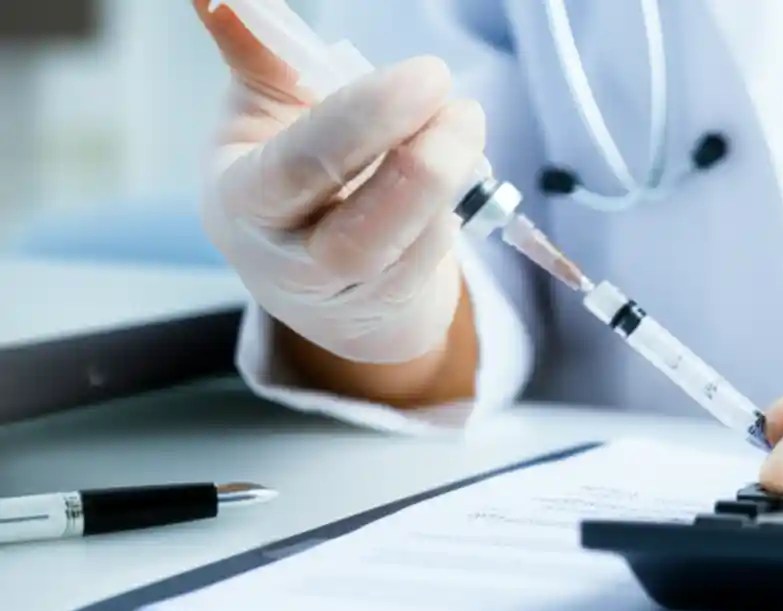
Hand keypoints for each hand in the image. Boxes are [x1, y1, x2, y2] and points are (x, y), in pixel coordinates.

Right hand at [194, 2, 484, 363]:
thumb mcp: (265, 119)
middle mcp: (286, 259)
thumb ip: (258, 55)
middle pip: (355, 234)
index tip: (425, 75)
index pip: (298, 167)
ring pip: (401, 252)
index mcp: (242, 197)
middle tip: (460, 106)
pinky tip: (461, 168)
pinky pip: (429, 261)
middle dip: (420, 169)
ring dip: (447, 185)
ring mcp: (343, 292)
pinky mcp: (390, 308)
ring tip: (465, 124)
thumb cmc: (294, 183)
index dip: (363, 121)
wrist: (322, 281)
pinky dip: (454, 209)